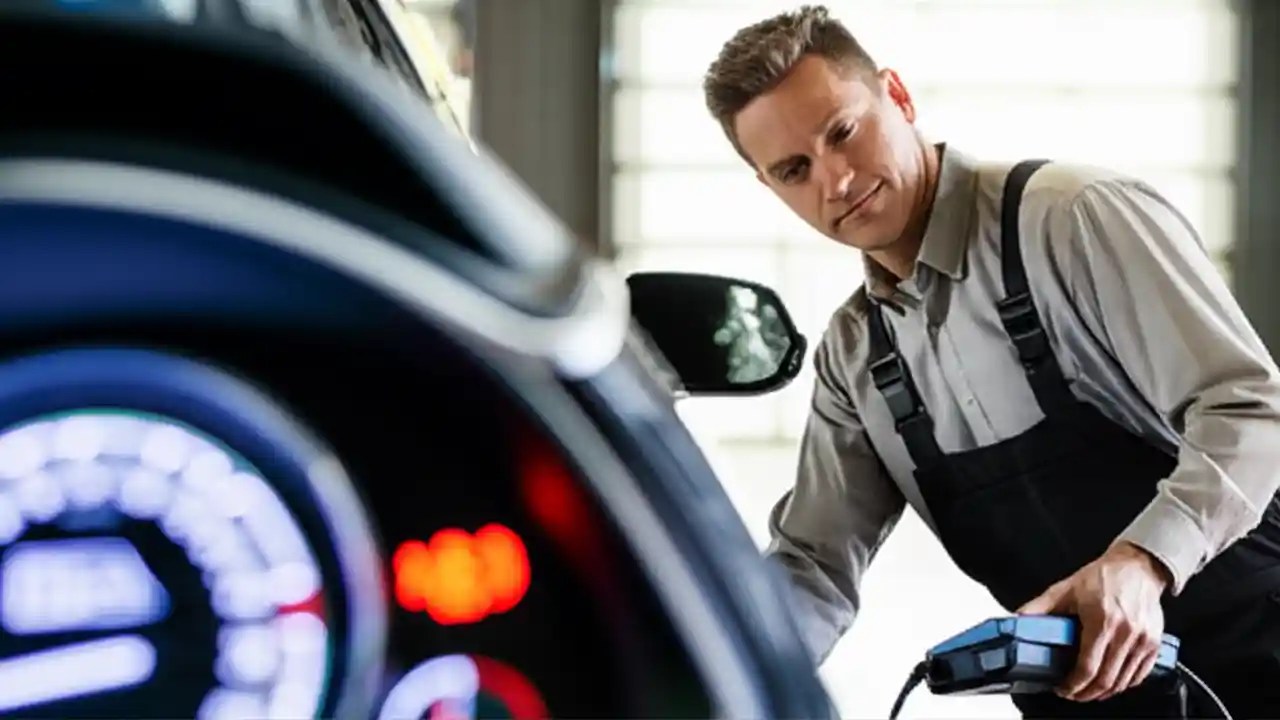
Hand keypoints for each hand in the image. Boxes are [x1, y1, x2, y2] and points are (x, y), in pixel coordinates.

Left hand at [1016, 542, 1170, 702]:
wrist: (1136, 567)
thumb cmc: (1102, 577)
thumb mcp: (1065, 590)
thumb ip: (1039, 608)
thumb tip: (1016, 620)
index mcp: (1101, 620)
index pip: (1088, 667)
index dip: (1074, 685)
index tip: (1064, 688)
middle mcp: (1125, 632)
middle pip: (1106, 679)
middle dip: (1087, 693)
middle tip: (1074, 693)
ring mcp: (1142, 639)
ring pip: (1123, 681)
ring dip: (1105, 691)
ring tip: (1089, 689)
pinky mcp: (1154, 642)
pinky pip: (1140, 674)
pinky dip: (1124, 683)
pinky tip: (1111, 680)